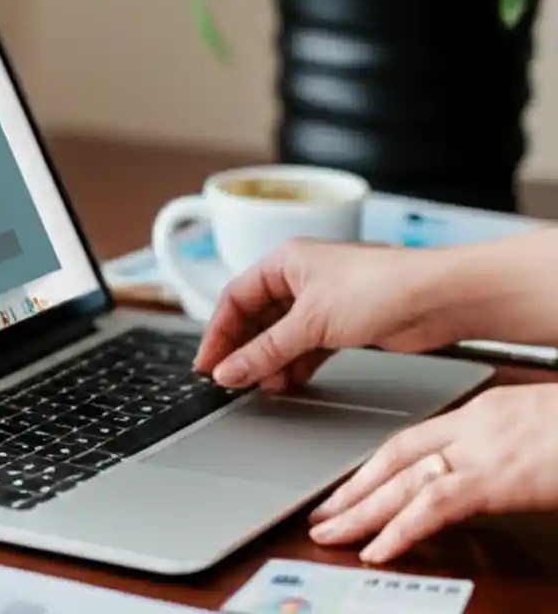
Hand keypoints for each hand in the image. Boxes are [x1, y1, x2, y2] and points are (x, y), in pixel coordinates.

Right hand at [194, 239, 464, 391]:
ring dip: (270, 363)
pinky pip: (306, 349)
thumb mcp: (310, 322)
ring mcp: (323, 303)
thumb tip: (229, 371)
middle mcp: (301, 279)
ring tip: (264, 386)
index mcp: (285, 262)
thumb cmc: (383, 285)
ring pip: (281, 337)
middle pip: (256, 320)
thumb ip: (264, 351)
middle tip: (232, 380)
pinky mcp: (344, 325)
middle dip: (245, 352)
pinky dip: (295, 366)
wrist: (441, 298)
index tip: (209, 364)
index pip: (235, 299)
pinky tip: (289, 383)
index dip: (218, 333)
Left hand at [307, 383, 557, 562]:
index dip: (372, 468)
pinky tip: (376, 548)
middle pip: (394, 460)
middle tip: (321, 515)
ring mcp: (485, 449)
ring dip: (361, 511)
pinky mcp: (500, 477)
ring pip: (403, 483)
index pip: (410, 441)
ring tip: (330, 534)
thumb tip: (493, 478)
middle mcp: (475, 425)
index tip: (348, 488)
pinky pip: (435, 505)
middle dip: (354, 491)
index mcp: (484, 412)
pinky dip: (400, 529)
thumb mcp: (541, 434)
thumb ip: (507, 453)